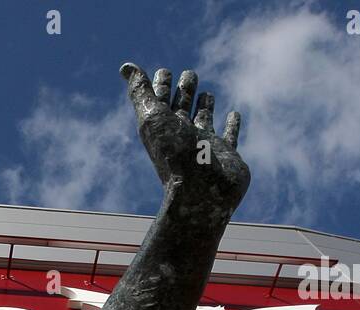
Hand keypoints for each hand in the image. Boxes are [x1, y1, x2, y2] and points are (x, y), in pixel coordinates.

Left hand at [120, 63, 249, 218]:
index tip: (164, 71)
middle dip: (184, 90)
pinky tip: (234, 114)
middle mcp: (183, 135)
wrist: (201, 193)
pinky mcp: (227, 154)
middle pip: (183, 107)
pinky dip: (232, 125)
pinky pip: (230, 136)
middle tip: (189, 74)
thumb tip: (125, 66)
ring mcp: (205, 144)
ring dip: (205, 107)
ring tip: (206, 94)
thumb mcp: (153, 118)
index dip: (161, 85)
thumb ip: (141, 92)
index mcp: (163, 127)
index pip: (160, 100)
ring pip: (205, 120)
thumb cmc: (175, 156)